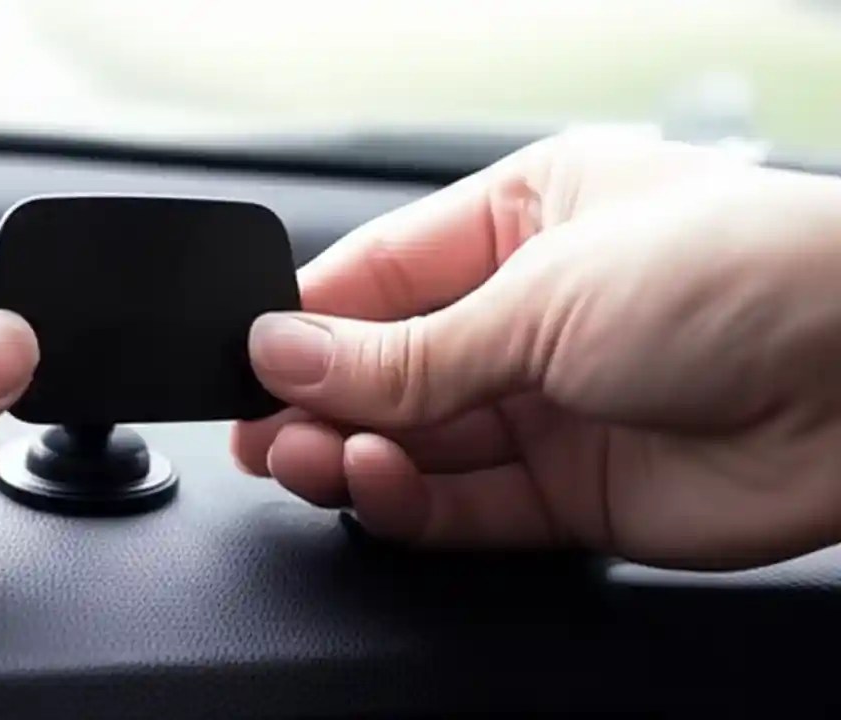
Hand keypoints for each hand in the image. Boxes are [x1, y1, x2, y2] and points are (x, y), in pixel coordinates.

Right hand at [233, 130, 840, 569]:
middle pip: (390, 367)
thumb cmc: (746, 277)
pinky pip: (465, 503)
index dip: (308, 321)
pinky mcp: (573, 491)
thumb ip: (406, 350)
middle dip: (320, 400)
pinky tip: (374, 486)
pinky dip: (410, 503)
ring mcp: (552, 405)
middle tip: (261, 431)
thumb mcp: (542, 295)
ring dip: (355, 453)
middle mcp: (533, 313)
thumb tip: (284, 353)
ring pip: (418, 441)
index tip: (246, 358)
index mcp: (525, 220)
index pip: (381, 274)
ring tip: (309, 460)